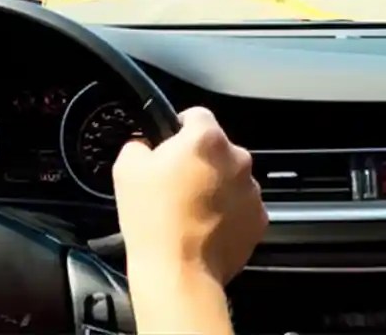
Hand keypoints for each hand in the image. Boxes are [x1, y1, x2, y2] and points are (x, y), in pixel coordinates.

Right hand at [112, 107, 266, 285]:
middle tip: (174, 184)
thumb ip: (138, 144)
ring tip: (189, 211)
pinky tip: (205, 227)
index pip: (196, 115)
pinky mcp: (258, 219)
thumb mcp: (126, 168)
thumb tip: (145, 144)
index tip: (168, 145)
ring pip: (231, 178)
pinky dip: (228, 213)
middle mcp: (237, 158)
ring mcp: (252, 190)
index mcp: (206, 139)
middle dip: (199, 161)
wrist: (178, 271)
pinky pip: (241, 206)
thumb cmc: (152, 218)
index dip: (179, 128)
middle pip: (217, 149)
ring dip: (215, 187)